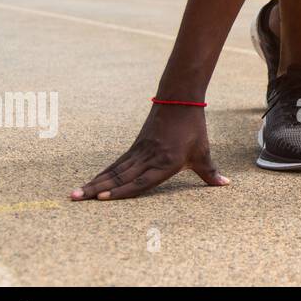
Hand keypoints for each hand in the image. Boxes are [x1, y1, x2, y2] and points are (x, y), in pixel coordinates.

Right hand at [69, 103, 229, 200]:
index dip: (123, 191)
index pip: (142, 181)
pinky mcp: (135, 147)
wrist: (179, 101)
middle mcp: (150, 158)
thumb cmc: (193, 129)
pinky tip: (91, 182)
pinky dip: (103, 174)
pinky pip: (117, 163)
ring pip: (114, 170)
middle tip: (76, 198)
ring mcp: (140, 152)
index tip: (103, 198)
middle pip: (120, 177)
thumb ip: (210, 173)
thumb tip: (225, 185)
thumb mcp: (203, 152)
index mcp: (167, 162)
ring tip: (75, 194)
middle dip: (98, 190)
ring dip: (95, 182)